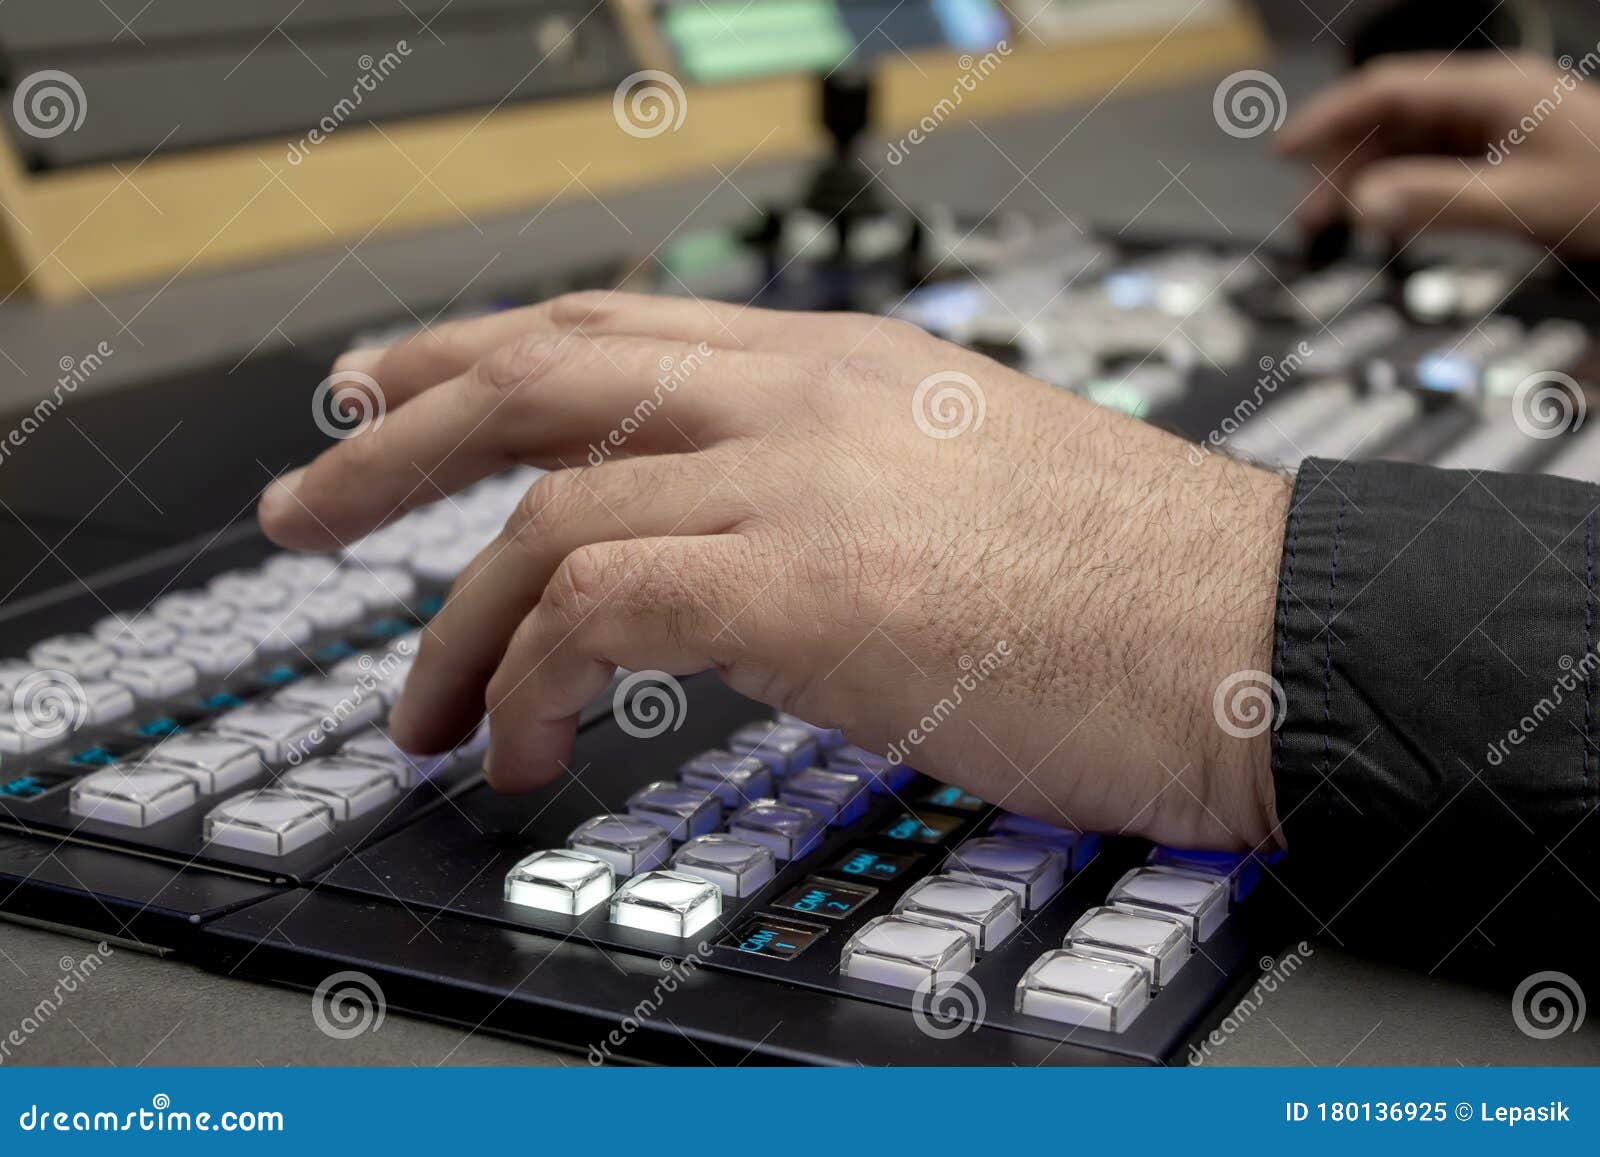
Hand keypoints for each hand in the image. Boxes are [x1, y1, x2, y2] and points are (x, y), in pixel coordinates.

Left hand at [258, 292, 1289, 850]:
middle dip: (396, 437)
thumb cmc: (1143, 578)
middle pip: (542, 369)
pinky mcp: (812, 582)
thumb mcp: (970, 479)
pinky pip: (598, 608)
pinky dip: (534, 681)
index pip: (616, 326)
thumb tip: (750, 538)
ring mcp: (807, 478)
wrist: (1262, 625)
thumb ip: (845, 480)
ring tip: (428, 711)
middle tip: (309, 501)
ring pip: (547, 502)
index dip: (477, 354)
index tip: (396, 393)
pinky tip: (535, 748)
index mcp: (845, 363)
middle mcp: (808, 394)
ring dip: (457, 617)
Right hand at [1281, 52, 1599, 254]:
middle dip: (1342, 163)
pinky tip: (1386, 220)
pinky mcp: (1497, 153)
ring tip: (1340, 226)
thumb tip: (1361, 206)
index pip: (1388, 90)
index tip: (1283, 150)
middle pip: (1390, 118)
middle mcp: (1487, 99)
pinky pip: (1431, 164)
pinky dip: (1400, 191)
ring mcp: (1492, 125)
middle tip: (1311, 217)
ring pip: (1406, 144)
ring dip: (1366, 181)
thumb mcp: (1523, 203)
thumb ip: (1437, 202)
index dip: (1328, 116)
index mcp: (1493, 90)